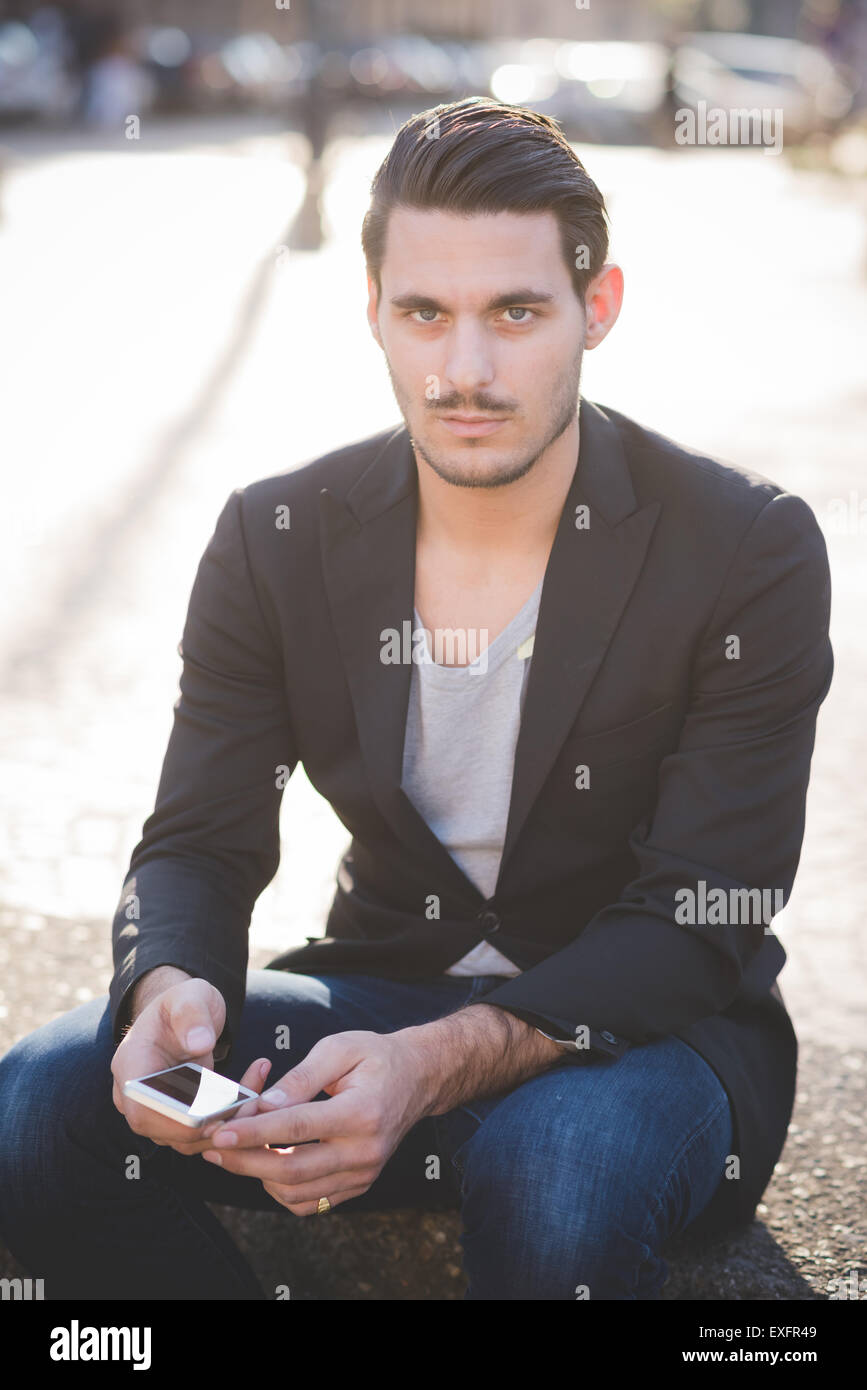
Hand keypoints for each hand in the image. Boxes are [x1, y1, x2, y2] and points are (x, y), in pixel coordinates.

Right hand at [111, 975, 267, 1155]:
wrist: (184, 1016)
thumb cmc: (184, 1003)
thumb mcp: (190, 996)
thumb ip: (192, 1014)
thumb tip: (199, 1044)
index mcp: (131, 1065)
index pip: (141, 1110)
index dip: (173, 1122)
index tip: (211, 1118)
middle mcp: (137, 1095)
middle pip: (165, 1131)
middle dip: (208, 1127)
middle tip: (248, 1107)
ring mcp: (156, 1109)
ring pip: (188, 1138)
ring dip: (224, 1126)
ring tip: (256, 1098)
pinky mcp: (178, 1117)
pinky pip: (202, 1131)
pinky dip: (229, 1121)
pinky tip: (254, 1095)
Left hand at [200, 1029, 427, 1214]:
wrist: (418, 1078)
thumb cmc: (375, 1056)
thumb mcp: (339, 1049)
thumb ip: (300, 1078)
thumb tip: (263, 1106)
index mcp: (362, 1112)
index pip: (296, 1127)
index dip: (253, 1132)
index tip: (219, 1133)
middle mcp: (365, 1151)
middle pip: (292, 1170)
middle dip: (244, 1161)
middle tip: (212, 1147)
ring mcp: (363, 1174)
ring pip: (297, 1193)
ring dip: (258, 1175)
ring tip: (236, 1151)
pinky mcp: (358, 1185)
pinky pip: (310, 1202)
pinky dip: (281, 1189)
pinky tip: (266, 1164)